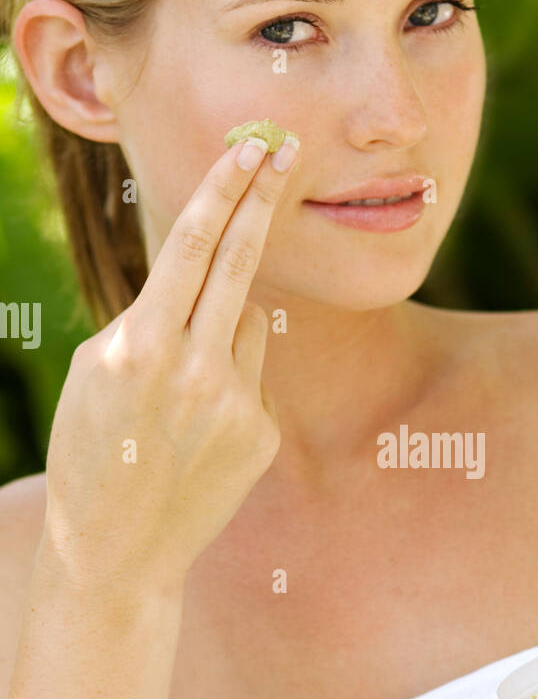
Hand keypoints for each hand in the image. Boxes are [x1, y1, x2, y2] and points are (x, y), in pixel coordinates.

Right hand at [40, 134, 298, 596]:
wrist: (116, 549)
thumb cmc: (92, 449)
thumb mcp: (97, 371)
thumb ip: (148, 321)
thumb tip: (204, 280)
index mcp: (141, 345)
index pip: (192, 247)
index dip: (226, 190)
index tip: (253, 149)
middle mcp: (195, 369)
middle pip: (241, 262)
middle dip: (262, 199)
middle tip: (284, 150)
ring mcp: (236, 404)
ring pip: (249, 323)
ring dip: (226, 327)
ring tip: (183, 386)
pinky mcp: (262, 433)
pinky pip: (256, 377)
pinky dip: (234, 383)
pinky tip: (200, 428)